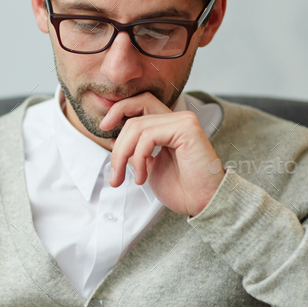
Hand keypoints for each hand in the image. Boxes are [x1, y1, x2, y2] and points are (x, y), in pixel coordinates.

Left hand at [100, 92, 224, 216]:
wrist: (203, 203)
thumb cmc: (182, 189)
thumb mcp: (149, 167)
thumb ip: (135, 152)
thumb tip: (114, 140)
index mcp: (170, 125)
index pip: (140, 103)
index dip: (119, 110)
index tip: (104, 129)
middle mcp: (178, 119)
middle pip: (134, 114)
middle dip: (117, 145)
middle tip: (114, 171)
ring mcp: (183, 121)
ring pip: (137, 127)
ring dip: (123, 155)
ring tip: (123, 178)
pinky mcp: (186, 128)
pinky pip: (148, 136)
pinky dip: (139, 157)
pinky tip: (143, 177)